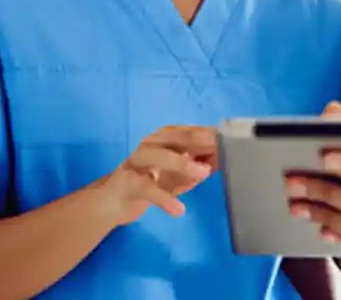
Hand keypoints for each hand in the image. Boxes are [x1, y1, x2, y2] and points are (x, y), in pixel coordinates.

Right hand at [95, 125, 217, 226]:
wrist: (111, 203)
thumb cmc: (148, 183)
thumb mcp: (177, 174)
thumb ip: (199, 166)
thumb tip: (226, 159)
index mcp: (163, 139)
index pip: (188, 131)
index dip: (208, 134)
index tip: (229, 137)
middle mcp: (149, 145)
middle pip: (174, 137)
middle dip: (198, 140)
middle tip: (219, 146)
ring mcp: (136, 162)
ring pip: (159, 156)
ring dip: (183, 163)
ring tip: (203, 173)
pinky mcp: (127, 183)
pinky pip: (147, 189)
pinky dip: (164, 199)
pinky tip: (178, 210)